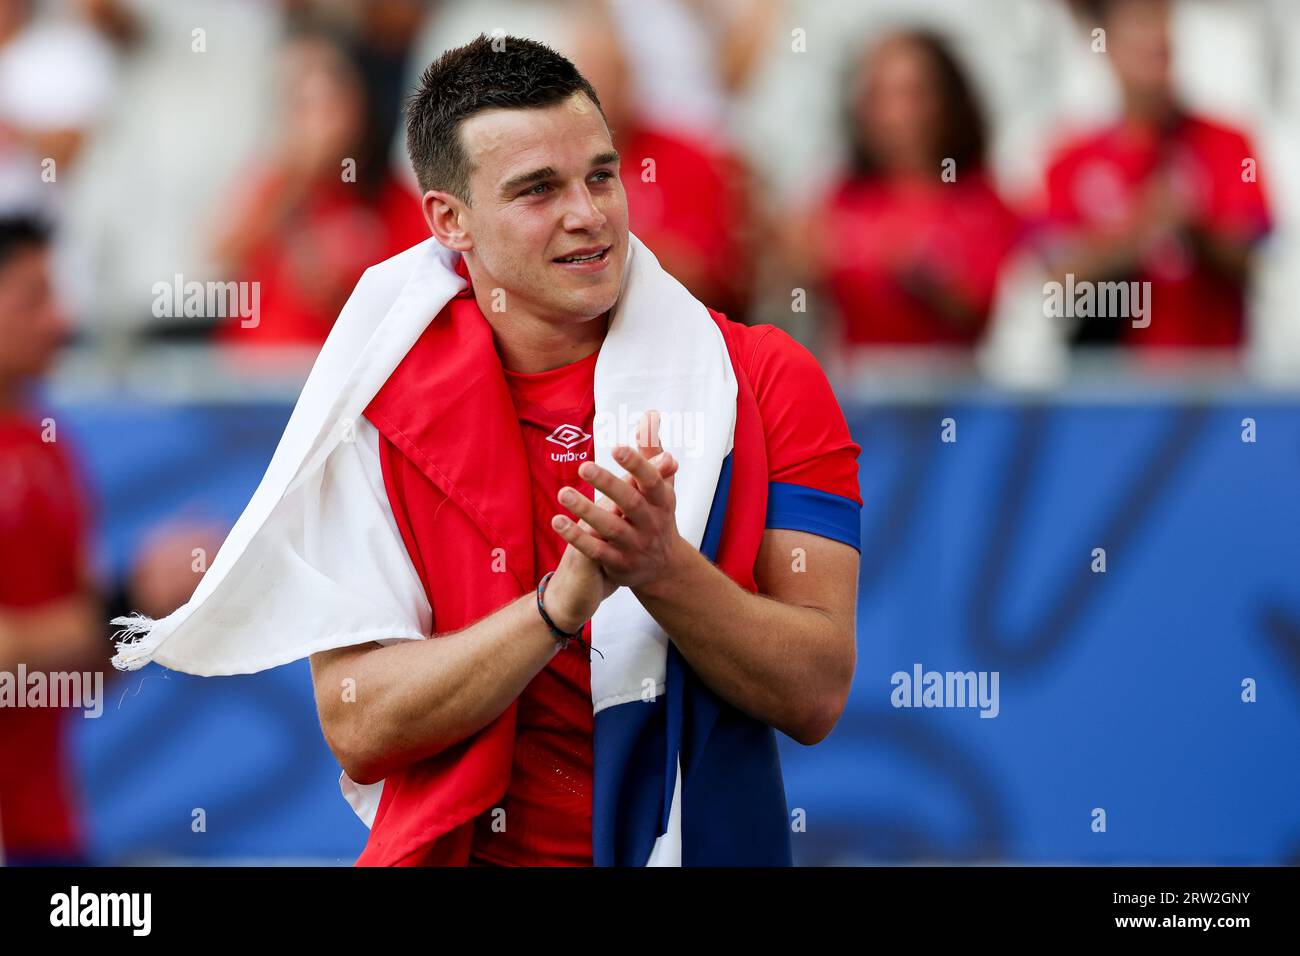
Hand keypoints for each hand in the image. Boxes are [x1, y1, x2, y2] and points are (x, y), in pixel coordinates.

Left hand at [551, 410, 686, 591]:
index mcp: (663, 501)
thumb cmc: (657, 514)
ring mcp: (635, 546)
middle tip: (583, 466)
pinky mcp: (619, 565)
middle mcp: (652, 524)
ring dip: (586, 511)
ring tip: (563, 492)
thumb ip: (653, 451)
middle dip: (608, 484)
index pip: (652, 480)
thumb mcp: (662, 485)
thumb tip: (650, 414)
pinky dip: (577, 538)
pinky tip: (557, 521)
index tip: (616, 447)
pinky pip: (596, 551)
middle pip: (631, 503)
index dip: (637, 464)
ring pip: (611, 528)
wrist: (664, 567)